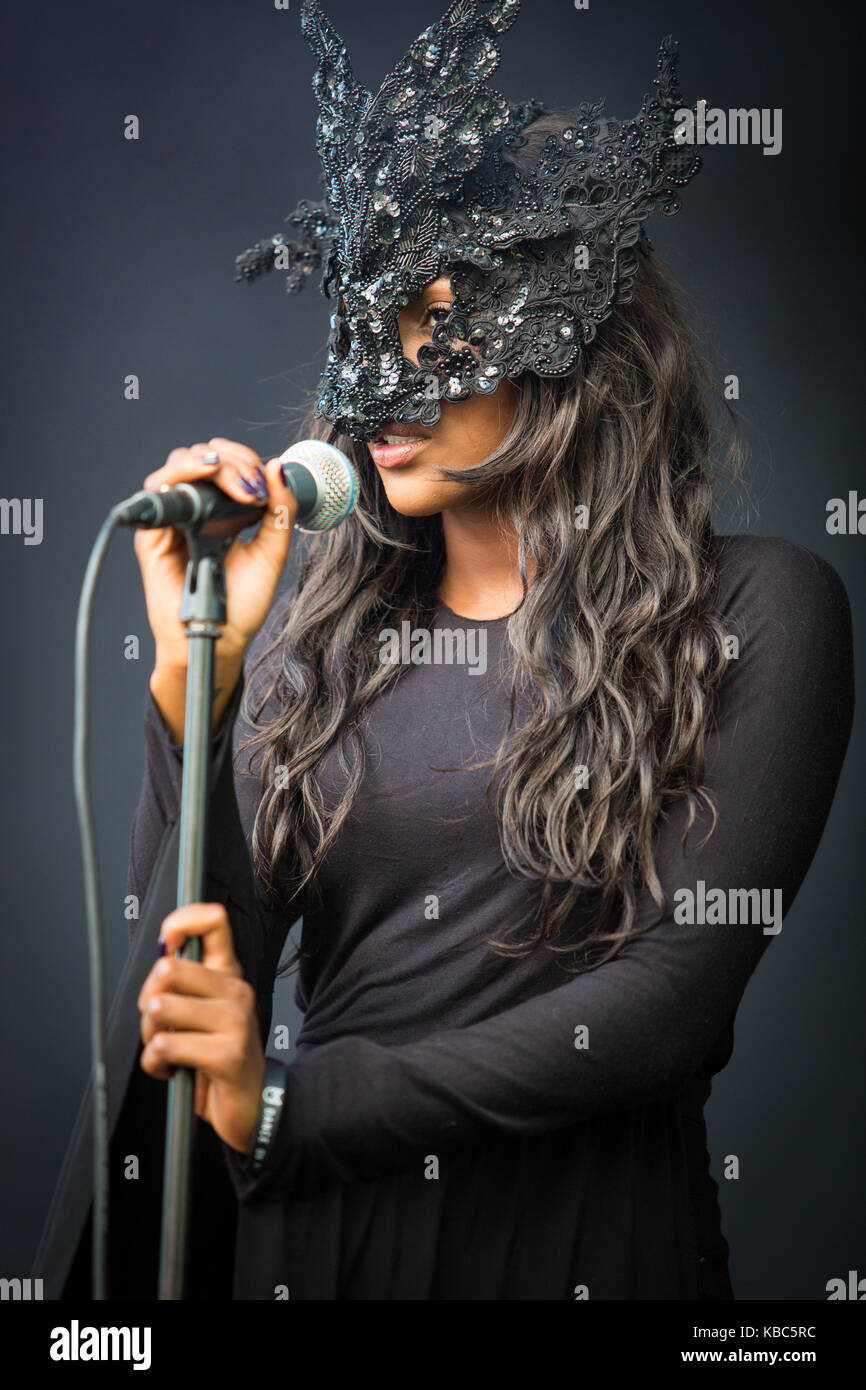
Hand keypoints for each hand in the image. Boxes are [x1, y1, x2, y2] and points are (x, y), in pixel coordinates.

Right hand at [133, 437, 298, 670]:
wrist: (220, 639)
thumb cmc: (241, 605)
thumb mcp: (271, 552)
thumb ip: (279, 511)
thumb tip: (278, 466)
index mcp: (223, 512)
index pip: (227, 465)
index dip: (245, 459)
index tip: (266, 476)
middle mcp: (197, 511)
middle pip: (203, 457)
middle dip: (232, 458)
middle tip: (252, 482)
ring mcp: (174, 520)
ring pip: (179, 465)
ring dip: (209, 460)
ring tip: (234, 478)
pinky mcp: (154, 534)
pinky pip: (158, 491)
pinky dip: (181, 473)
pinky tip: (204, 472)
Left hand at [137, 903, 265, 1155]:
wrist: (252, 1105)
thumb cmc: (218, 1057)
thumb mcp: (201, 1012)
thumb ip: (181, 983)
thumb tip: (162, 954)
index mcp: (229, 974)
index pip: (213, 920)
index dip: (180, 922)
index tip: (168, 944)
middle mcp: (236, 990)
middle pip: (167, 968)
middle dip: (147, 1001)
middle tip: (160, 1024)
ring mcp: (236, 1021)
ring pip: (160, 1008)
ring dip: (149, 1036)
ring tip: (167, 1049)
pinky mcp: (228, 1054)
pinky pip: (164, 1046)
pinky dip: (155, 1064)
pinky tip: (172, 1070)